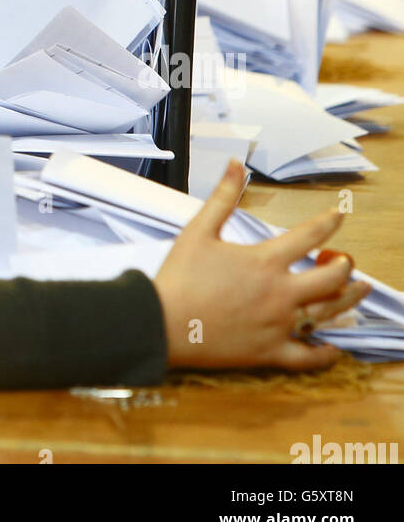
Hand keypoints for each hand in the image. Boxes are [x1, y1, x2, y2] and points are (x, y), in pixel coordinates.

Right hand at [156, 161, 368, 369]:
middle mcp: (279, 293)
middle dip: (344, 266)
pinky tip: (333, 348)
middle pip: (330, 278)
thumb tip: (235, 165)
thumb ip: (223, 197)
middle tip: (347, 261)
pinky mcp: (269, 351)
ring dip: (348, 301)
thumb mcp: (199, 230)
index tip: (338, 214)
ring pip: (327, 313)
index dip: (327, 222)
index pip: (308, 236)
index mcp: (264, 261)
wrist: (163, 323)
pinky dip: (324, 354)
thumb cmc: (179, 276)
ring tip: (359, 292)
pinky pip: (306, 357)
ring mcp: (278, 324)